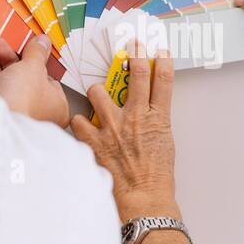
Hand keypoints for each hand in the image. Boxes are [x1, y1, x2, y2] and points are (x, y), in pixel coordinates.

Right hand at [0, 35, 67, 126]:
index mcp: (56, 105)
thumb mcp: (33, 67)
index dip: (33, 60)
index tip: (23, 46)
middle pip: (21, 78)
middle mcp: (36, 113)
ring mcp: (14, 117)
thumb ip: (36, 52)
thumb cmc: (23, 98)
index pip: (46, 78)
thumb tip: (43, 41)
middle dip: (4, 57)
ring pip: (3, 84)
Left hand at [70, 49, 178, 220]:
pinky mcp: (95, 140)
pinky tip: (81, 124)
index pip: (163, 79)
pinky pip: (79, 121)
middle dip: (135, 54)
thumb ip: (155, 122)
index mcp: (158, 118)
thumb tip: (147, 110)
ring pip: (99, 92)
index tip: (158, 49)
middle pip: (136, 75)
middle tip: (132, 44)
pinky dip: (80, 122)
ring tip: (97, 94)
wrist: (144, 199)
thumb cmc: (157, 177)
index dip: (162, 60)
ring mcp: (114, 127)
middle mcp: (136, 116)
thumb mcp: (164, 143)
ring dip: (97, 91)